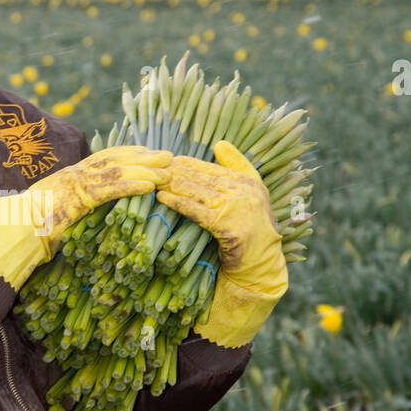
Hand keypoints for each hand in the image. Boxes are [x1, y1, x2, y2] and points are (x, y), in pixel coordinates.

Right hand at [29, 145, 172, 252]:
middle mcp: (75, 174)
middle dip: (145, 157)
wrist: (13, 230)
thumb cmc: (30, 228)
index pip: (106, 158)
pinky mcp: (78, 198)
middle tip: (169, 156)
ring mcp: (75, 183)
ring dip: (146, 170)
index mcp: (71, 175)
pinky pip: (110, 190)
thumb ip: (77, 210)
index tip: (151, 154)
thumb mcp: (59, 214)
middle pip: (116, 159)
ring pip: (118, 171)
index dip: (130, 154)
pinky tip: (150, 186)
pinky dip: (132, 186)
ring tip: (168, 171)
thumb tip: (90, 218)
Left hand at [155, 140, 287, 347]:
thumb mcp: (248, 196)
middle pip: (200, 177)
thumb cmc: (249, 233)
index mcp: (247, 181)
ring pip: (196, 191)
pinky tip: (162, 198)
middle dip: (173, 172)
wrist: (260, 266)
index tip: (164, 161)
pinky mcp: (228, 226)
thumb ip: (236, 168)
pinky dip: (177, 203)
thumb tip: (219, 144)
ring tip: (151, 181)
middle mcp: (244, 191)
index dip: (185, 164)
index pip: (209, 167)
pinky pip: (196, 211)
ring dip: (171, 185)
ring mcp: (237, 207)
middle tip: (150, 169)